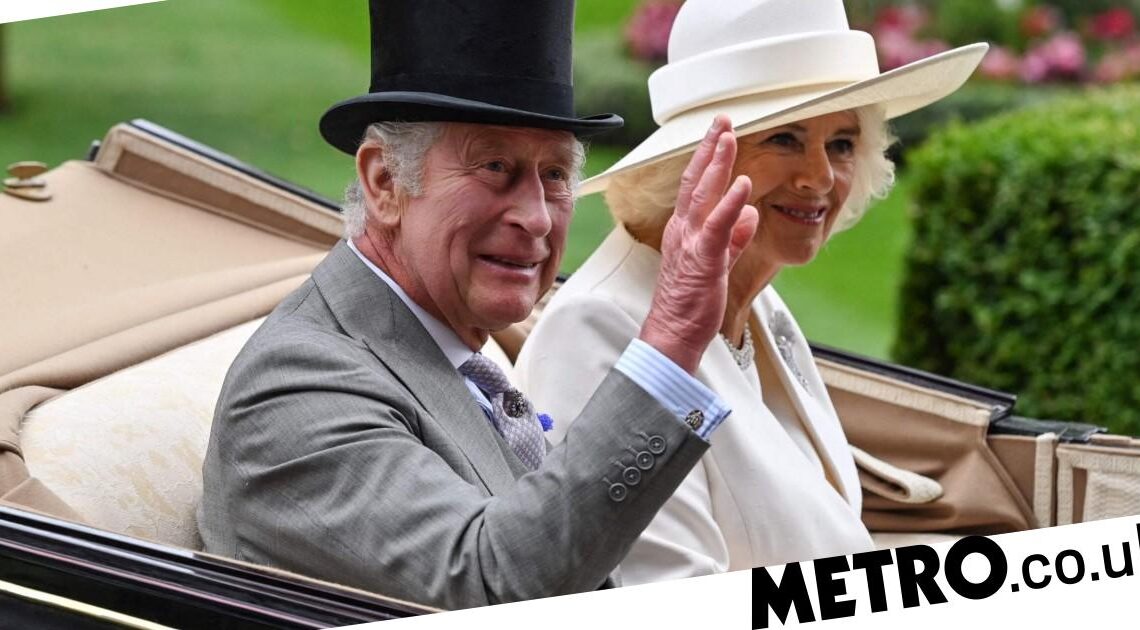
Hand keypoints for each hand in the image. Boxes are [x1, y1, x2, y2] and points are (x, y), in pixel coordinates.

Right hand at [639, 116, 758, 373]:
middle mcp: (683, 230)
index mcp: (686, 230)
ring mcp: (691, 243)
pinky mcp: (703, 259)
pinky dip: (730, 203)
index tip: (720, 135)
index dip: (709, 158)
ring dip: (717, 164)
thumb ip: (734, 237)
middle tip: (721, 121)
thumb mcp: (717, 263)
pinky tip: (742, 184)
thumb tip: (750, 215)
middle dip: (710, 148)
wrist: (673, 333)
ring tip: (728, 138)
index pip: (696, 186)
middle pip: (695, 181)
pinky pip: (717, 226)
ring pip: (703, 195)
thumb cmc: (691, 303)